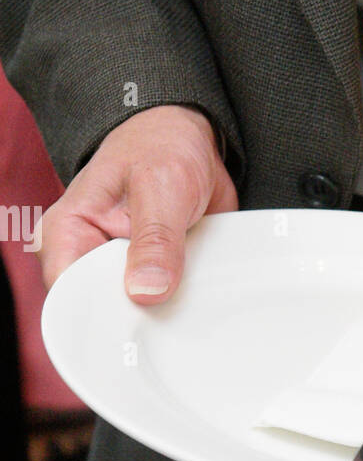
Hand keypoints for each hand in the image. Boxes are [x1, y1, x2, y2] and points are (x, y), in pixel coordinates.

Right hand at [39, 104, 236, 301]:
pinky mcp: (151, 277)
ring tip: (188, 296)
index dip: (101, 313)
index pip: (69, 293)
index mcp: (67, 233)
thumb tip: (146, 291)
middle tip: (169, 311)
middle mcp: (88, 257)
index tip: (136, 321)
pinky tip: (198, 297)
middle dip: (137, 318)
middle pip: (103, 311)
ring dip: (165, 312)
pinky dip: (183, 303)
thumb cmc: (160, 147)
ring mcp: (121, 271)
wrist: (189, 140)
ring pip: (137, 313)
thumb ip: (155, 240)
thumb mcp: (160, 185)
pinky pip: (164, 305)